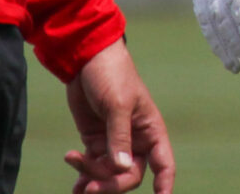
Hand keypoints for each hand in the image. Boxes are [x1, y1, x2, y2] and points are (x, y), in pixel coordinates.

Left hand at [63, 41, 171, 193]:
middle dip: (110, 184)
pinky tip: (75, 185)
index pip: (164, 164)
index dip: (164, 184)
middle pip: (129, 176)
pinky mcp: (95, 141)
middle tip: (89, 188)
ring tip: (75, 172)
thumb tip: (121, 169)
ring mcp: (114, 143)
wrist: (85, 58)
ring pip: (108, 175)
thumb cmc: (112, 74)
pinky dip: (84, 177)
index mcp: (151, 131)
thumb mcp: (118, 103)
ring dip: (93, 179)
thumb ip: (119, 137)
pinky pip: (92, 167)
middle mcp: (135, 141)